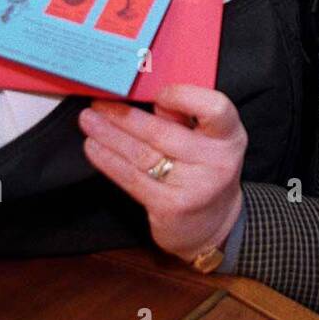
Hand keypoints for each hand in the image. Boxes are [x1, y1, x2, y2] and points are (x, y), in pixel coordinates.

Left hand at [79, 84, 244, 263]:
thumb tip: (148, 98)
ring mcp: (195, 186)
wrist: (213, 226)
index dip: (184, 97)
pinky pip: (132, 178)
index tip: (157, 94)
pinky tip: (94, 148)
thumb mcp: (207, 142)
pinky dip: (109, 160)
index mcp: (229, 135)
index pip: (215, 108)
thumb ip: (184, 119)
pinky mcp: (171, 206)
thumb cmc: (205, 171)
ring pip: (143, 154)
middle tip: (99, 103)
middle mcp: (218, 160)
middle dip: (126, 116)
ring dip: (110, 135)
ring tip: (89, 121)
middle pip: (164, 132)